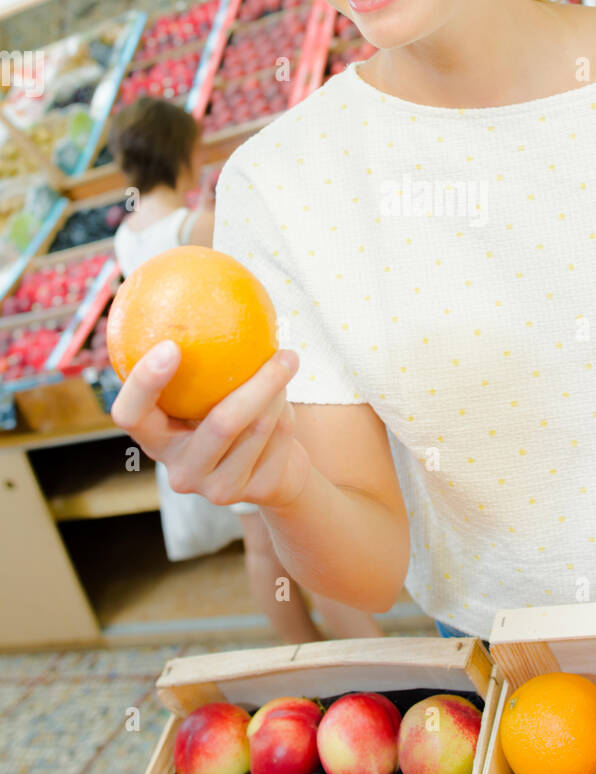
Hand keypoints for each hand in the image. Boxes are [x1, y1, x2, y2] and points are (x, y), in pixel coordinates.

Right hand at [109, 340, 309, 510]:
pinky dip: (288, 413)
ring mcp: (214, 489)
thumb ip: (200, 355)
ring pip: (258, 428)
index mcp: (155, 437)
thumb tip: (203, 278)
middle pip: (220, 425)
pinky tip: (288, 399)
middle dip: (257, 385)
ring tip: (288, 361)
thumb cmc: (230, 410)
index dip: (144, 384)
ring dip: (278, 391)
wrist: (271, 472)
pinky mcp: (250, 495)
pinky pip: (279, 440)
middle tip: (281, 351)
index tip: (170, 346)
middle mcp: (178, 469)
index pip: (130, 416)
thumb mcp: (209, 388)